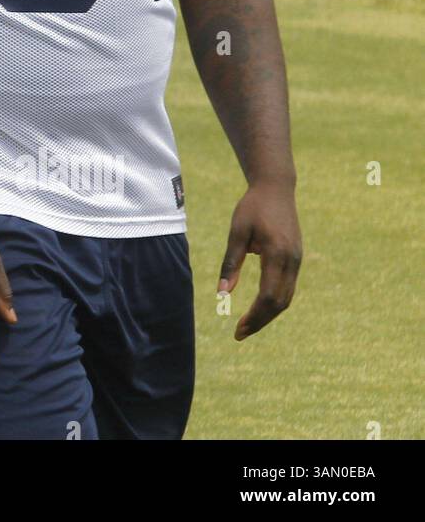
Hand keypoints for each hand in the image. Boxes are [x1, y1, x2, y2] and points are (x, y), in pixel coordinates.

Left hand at [219, 180, 301, 339]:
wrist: (276, 188)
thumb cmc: (252, 208)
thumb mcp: (237, 232)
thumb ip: (231, 263)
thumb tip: (223, 293)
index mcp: (277, 255)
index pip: (268, 297)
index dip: (254, 317)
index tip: (238, 329)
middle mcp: (292, 261)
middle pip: (280, 303)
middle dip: (261, 321)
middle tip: (240, 333)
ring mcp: (297, 260)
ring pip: (287, 297)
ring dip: (269, 313)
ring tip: (248, 324)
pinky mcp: (296, 258)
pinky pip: (288, 287)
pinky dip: (275, 301)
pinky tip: (260, 307)